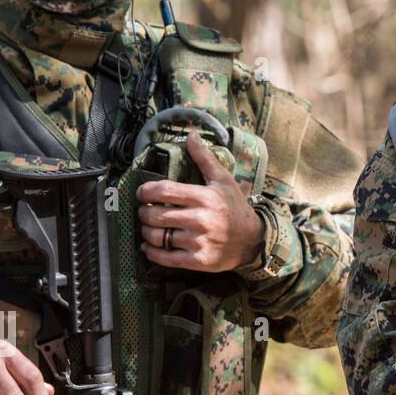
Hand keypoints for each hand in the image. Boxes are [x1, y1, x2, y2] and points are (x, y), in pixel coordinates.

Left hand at [137, 129, 264, 272]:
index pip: (163, 190)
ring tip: (148, 227)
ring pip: (157, 236)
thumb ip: (204, 158)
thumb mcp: (223, 180)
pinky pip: (164, 258)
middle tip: (145, 211)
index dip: (146, 191)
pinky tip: (149, 246)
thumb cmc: (234, 207)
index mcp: (204, 196)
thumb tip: (191, 134)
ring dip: (146, 231)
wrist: (252, 239)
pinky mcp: (197, 260)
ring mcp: (199, 241)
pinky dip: (151, 252)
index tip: (143, 193)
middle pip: (155, 214)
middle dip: (143, 212)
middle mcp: (201, 219)